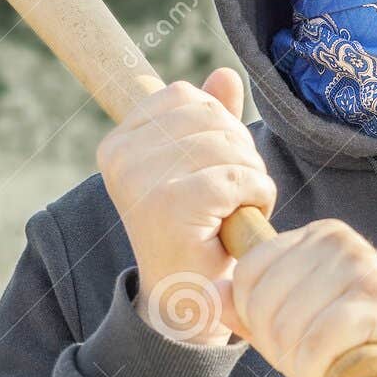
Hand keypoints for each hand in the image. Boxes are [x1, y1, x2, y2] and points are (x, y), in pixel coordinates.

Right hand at [97, 68, 274, 346]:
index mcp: (118, 142)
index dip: (217, 125)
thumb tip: (224, 75)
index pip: (184, 96)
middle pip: (210, 117)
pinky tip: (242, 219)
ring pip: (229, 146)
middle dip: (239, 151)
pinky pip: (238, 177)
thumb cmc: (197, 231)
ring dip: (250, 176)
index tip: (213, 167)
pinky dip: (257, 196)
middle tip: (231, 194)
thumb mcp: (200, 166)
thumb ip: (209, 120)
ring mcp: (142, 181)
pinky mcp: (172, 205)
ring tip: (234, 208)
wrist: (186, 300)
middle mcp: (120, 156)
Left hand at [219, 219, 376, 376]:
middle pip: (265, 300)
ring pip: (291, 323)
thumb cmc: (352, 342)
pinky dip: (315, 371)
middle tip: (306, 366)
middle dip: (277, 348)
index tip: (283, 343)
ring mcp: (361, 265)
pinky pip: (320, 339)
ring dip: (298, 367)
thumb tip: (210, 293)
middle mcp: (336, 240)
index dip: (254, 320)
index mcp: (314, 236)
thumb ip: (252, 310)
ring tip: (322, 374)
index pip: (249, 272)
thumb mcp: (295, 322)